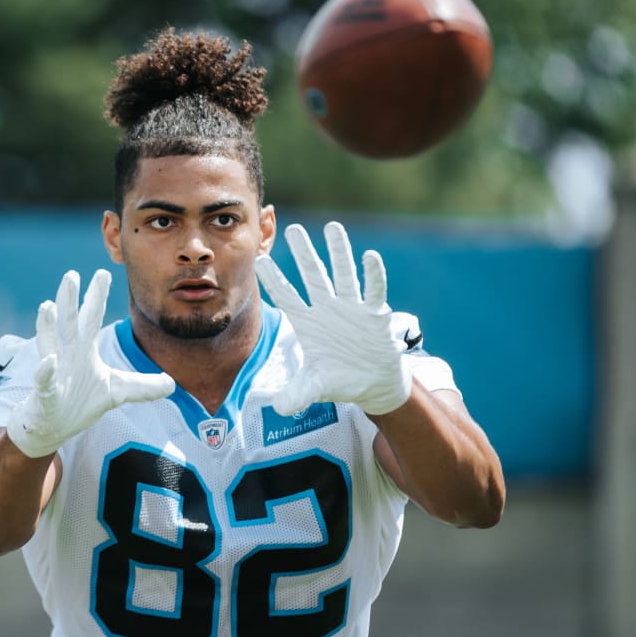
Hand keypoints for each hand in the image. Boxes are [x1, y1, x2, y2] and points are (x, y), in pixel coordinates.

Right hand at [6, 269, 175, 457]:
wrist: (50, 427)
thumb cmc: (80, 402)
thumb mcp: (117, 393)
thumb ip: (143, 387)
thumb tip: (172, 384)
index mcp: (83, 351)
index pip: (91, 318)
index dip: (96, 297)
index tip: (103, 272)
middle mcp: (66, 356)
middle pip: (69, 324)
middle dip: (70, 300)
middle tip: (71, 274)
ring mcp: (53, 373)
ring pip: (49, 345)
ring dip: (47, 327)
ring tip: (47, 306)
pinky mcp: (45, 395)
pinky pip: (44, 382)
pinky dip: (45, 372)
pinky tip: (49, 362)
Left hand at [255, 222, 411, 416]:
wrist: (373, 385)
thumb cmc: (339, 380)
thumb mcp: (314, 388)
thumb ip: (295, 395)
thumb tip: (276, 408)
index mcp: (308, 323)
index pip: (287, 297)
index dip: (274, 280)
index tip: (260, 260)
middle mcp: (327, 309)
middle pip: (314, 276)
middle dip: (304, 253)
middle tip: (292, 228)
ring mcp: (352, 308)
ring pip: (344, 274)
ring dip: (339, 252)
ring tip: (333, 227)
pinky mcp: (375, 314)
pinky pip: (373, 291)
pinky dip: (373, 275)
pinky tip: (370, 257)